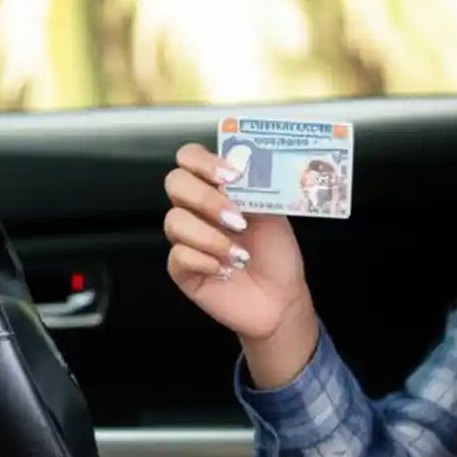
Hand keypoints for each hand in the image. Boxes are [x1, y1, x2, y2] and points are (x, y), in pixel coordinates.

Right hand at [163, 143, 314, 349]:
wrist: (281, 298)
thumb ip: (254, 189)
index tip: (231, 176)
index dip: (203, 160)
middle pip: (175, 182)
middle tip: (236, 218)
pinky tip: (225, 269)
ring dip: (210, 236)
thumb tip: (240, 167)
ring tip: (238, 252)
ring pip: (174, 220)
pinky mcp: (181, 269)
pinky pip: (178, 255)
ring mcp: (187, 238)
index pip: (191, 158)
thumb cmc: (277, 254)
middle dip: (206, 198)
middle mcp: (197, 210)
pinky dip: (204, 260)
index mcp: (218, 190)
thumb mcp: (274, 214)